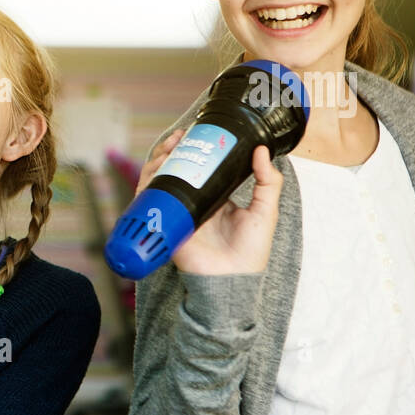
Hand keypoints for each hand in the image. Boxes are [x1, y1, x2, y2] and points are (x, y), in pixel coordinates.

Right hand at [135, 130, 283, 275]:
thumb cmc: (251, 252)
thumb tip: (261, 150)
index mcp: (215, 198)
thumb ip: (268, 181)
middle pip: (173, 170)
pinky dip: (147, 185)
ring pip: (158, 182)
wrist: (232, 280)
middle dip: (170, 150)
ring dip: (157, 162)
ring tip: (167, 149)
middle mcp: (193, 203)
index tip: (192, 133)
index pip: (197, 167)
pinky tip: (154, 170)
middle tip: (177, 137)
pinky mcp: (167, 224)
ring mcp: (178, 213)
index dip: (190, 149)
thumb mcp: (265, 211)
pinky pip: (150, 202)